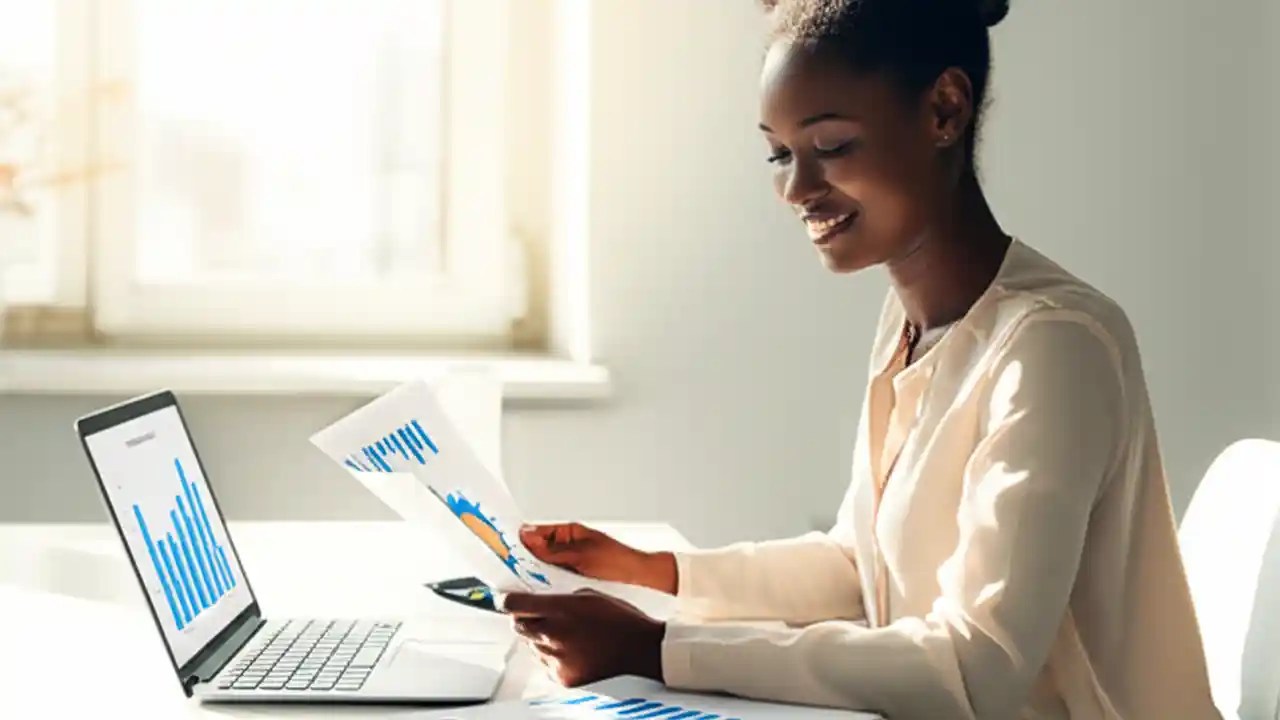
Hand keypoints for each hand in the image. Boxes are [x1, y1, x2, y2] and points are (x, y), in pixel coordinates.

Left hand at [504, 590, 665, 686]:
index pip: (515, 604)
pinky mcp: (563, 678)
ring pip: (532, 646)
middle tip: (540, 616)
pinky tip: (576, 652)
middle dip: (524, 619)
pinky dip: (554, 658)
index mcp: (560, 609)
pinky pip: (547, 664)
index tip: (504, 599)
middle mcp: (553, 635)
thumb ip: (561, 599)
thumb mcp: (590, 596)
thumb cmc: (621, 620)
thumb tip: (544, 603)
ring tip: (569, 636)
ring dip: (541, 639)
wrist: (641, 651)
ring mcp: (556, 659)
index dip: (506, 600)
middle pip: (518, 626)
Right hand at [520, 523, 676, 593]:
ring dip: (534, 576)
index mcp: (568, 533)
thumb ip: (553, 549)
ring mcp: (568, 565)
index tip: (499, 547)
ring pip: (541, 570)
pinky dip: (545, 587)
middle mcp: (566, 547)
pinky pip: (551, 582)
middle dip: (522, 561)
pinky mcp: (571, 580)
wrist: (642, 581)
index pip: (534, 533)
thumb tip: (526, 536)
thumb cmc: (619, 562)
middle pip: (534, 553)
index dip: (517, 540)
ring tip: (521, 583)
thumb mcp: (582, 555)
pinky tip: (539, 594)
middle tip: (507, 570)